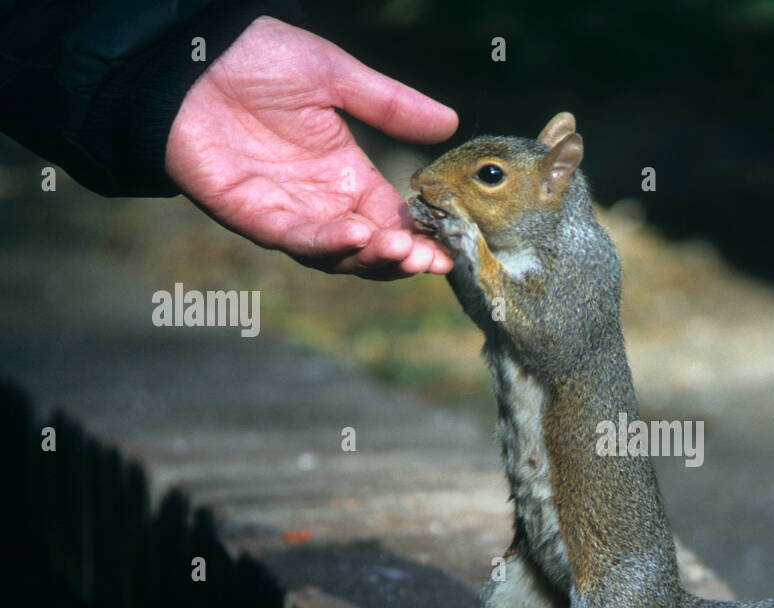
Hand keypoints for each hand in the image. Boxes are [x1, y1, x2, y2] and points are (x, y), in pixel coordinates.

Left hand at [164, 16, 457, 278]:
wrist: (191, 53)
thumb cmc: (257, 58)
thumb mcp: (336, 77)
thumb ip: (389, 105)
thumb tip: (450, 123)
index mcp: (346, 176)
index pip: (394, 219)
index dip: (424, 237)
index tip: (453, 247)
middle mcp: (321, 202)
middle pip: (371, 250)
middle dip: (404, 259)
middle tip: (434, 259)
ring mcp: (287, 212)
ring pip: (337, 256)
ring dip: (371, 258)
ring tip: (403, 248)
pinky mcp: (251, 214)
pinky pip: (296, 239)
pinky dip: (328, 242)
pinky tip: (359, 232)